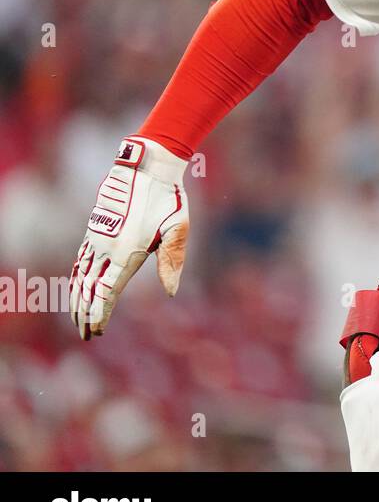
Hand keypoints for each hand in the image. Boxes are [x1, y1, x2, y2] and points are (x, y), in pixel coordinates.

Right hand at [70, 136, 189, 339]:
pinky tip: (77, 287)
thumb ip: (173, 259)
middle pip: (89, 289)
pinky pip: (80, 259)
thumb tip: (172, 292)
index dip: (99, 313)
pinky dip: (76, 278)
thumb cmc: (168, 198)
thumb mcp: (178, 228)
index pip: (106, 291)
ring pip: (81, 275)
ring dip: (78, 299)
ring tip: (79, 319)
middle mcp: (106, 247)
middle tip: (87, 335)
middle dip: (86, 314)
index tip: (97, 330)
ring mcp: (96, 237)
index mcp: (126, 251)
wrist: (146, 166)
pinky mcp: (94, 228)